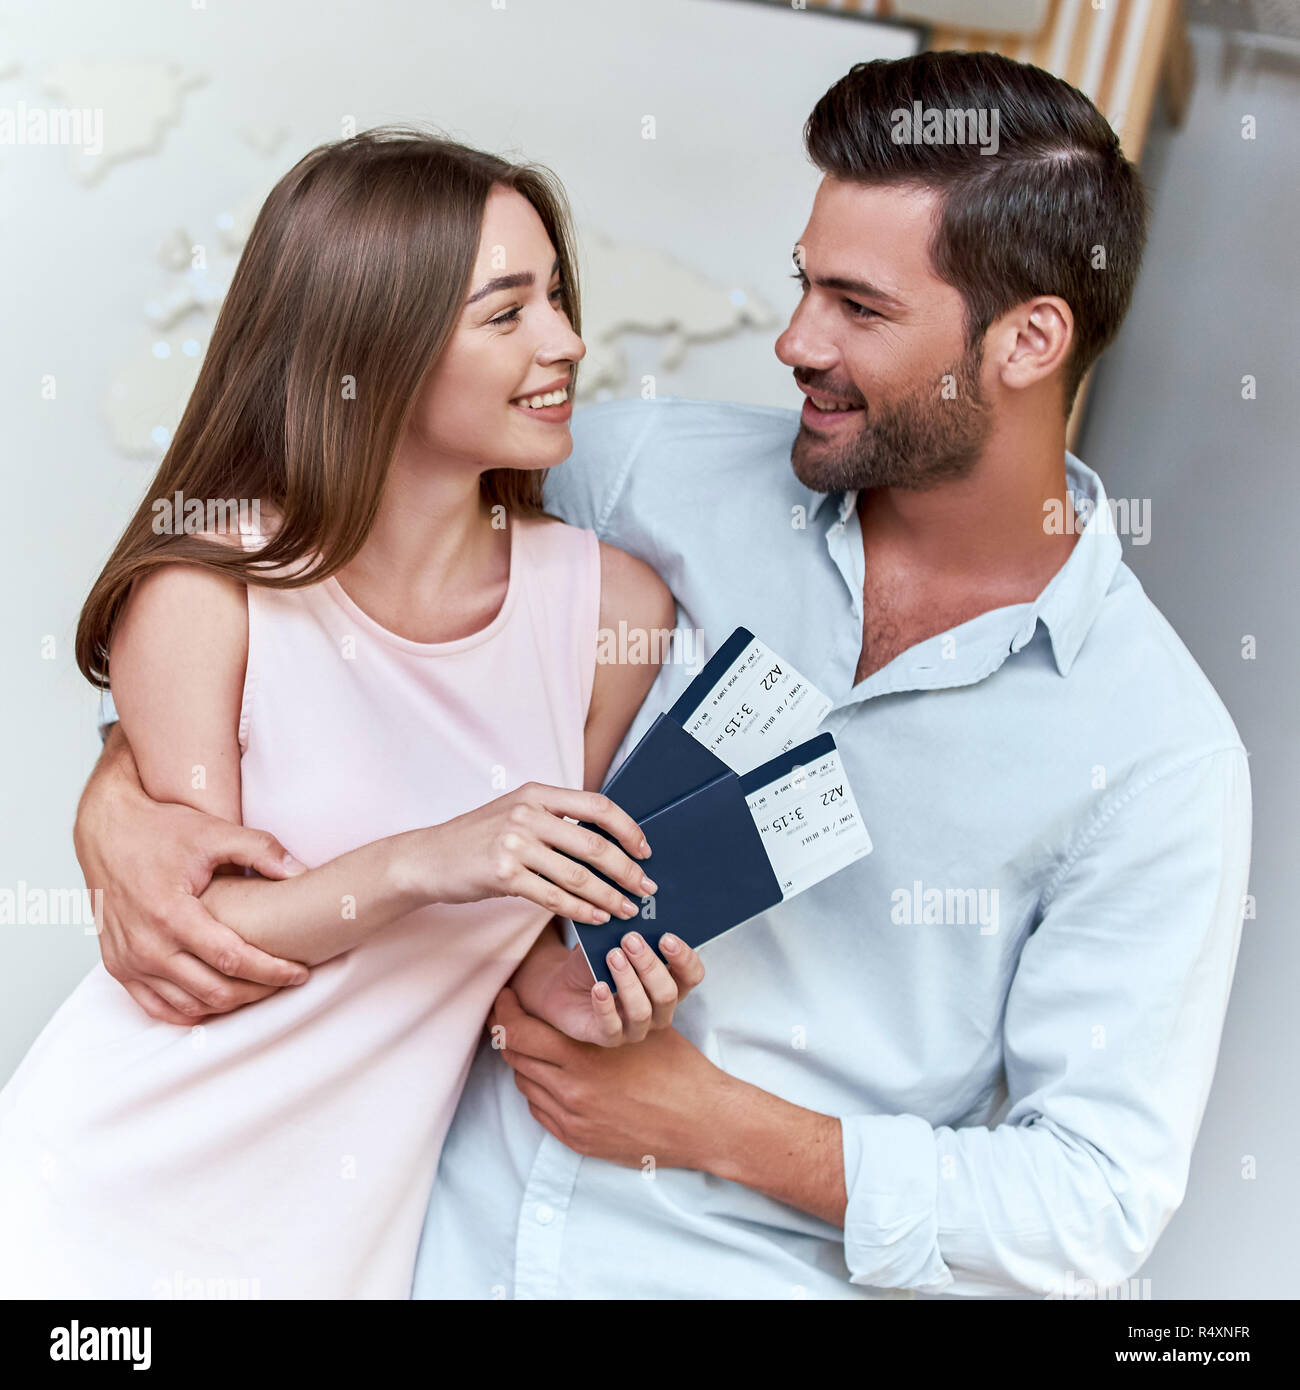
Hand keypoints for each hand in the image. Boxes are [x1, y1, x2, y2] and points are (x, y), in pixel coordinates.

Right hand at [75, 728, 311, 1024]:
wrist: (108, 831)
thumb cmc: (161, 830)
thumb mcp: (215, 832)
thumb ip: (261, 850)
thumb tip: (301, 873)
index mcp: (170, 915)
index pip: (232, 960)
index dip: (271, 971)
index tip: (300, 972)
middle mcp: (146, 946)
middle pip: (215, 992)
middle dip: (259, 991)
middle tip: (287, 981)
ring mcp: (128, 961)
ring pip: (189, 1006)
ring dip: (230, 1004)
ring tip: (261, 988)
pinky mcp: (118, 967)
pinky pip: (158, 1008)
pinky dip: (193, 1011)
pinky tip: (220, 1001)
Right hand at [424, 782, 656, 925]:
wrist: (428, 858)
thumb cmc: (477, 838)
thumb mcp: (516, 812)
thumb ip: (555, 819)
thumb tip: (606, 840)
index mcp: (537, 793)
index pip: (598, 805)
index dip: (628, 829)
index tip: (645, 850)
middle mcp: (528, 813)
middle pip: (594, 844)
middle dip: (627, 870)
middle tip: (645, 888)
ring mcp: (515, 844)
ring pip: (578, 876)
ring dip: (609, 896)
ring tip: (626, 909)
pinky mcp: (504, 875)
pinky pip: (554, 898)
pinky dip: (580, 911)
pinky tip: (596, 917)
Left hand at [489, 986, 726, 1169]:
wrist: (702, 1122)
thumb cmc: (677, 1069)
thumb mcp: (641, 1029)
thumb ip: (604, 1013)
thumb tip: (584, 986)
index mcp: (584, 1056)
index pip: (519, 1032)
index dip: (506, 1012)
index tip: (505, 997)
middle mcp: (571, 1090)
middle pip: (515, 1058)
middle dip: (508, 1034)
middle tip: (509, 1016)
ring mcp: (573, 1120)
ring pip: (526, 1084)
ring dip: (525, 1062)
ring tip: (535, 1044)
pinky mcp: (579, 1141)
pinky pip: (541, 1111)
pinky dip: (541, 1091)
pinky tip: (553, 1077)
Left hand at [532, 930, 704, 1045]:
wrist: (563, 985)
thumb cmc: (597, 961)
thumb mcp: (614, 940)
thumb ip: (630, 931)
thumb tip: (638, 909)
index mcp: (670, 982)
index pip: (692, 975)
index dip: (684, 958)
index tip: (666, 936)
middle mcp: (659, 1009)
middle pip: (668, 993)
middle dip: (650, 965)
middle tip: (630, 939)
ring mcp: (636, 1028)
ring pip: (642, 1011)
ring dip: (628, 982)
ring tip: (612, 956)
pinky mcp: (609, 1038)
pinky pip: (611, 1027)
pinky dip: (605, 1005)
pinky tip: (599, 987)